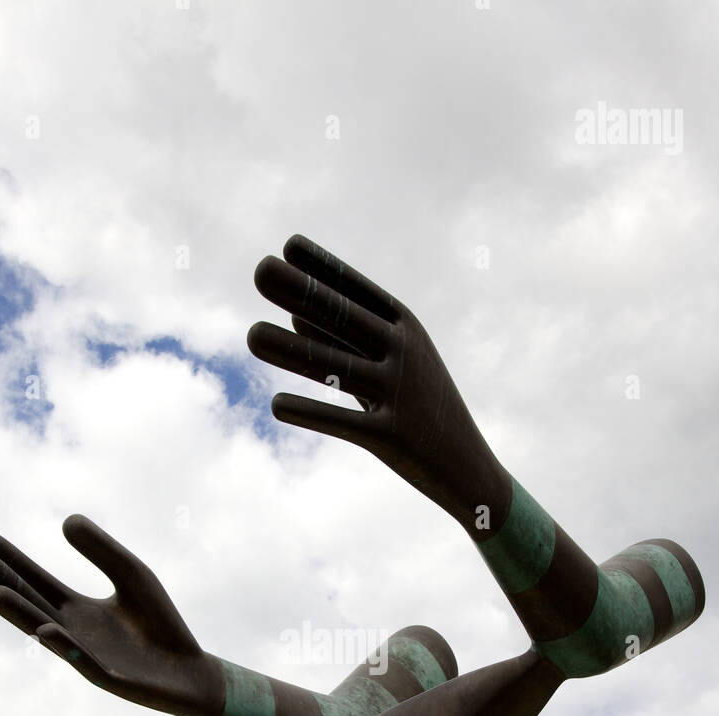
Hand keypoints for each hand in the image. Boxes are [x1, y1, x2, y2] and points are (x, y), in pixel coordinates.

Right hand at [0, 515, 221, 715]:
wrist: (192, 672)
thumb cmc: (162, 626)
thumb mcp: (133, 577)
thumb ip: (103, 550)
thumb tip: (66, 519)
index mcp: (77, 610)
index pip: (35, 582)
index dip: (10, 561)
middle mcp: (73, 632)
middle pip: (30, 604)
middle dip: (0, 583)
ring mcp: (87, 656)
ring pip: (46, 634)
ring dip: (20, 615)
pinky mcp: (108, 679)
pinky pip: (83, 662)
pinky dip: (65, 647)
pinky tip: (46, 629)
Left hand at [247, 235, 507, 530]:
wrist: (467, 467)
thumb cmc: (422, 410)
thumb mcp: (389, 368)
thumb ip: (345, 342)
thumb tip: (294, 313)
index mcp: (408, 329)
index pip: (359, 291)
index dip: (323, 267)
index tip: (286, 246)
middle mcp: (406, 354)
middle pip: (345, 318)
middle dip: (301, 292)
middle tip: (260, 270)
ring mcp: (400, 394)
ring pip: (336, 368)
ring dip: (290, 351)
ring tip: (251, 336)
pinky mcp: (391, 438)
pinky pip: (342, 421)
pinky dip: (308, 412)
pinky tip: (276, 405)